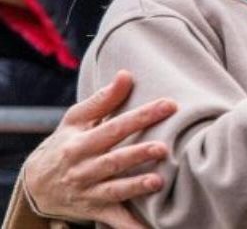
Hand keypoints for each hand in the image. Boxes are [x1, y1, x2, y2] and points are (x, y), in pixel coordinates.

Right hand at [24, 70, 175, 228]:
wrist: (36, 184)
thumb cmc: (64, 144)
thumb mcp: (75, 120)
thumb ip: (103, 99)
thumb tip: (126, 74)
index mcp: (81, 142)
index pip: (115, 127)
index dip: (142, 116)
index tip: (170, 105)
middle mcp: (84, 168)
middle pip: (114, 160)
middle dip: (138, 154)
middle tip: (164, 147)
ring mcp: (89, 191)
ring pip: (114, 189)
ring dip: (135, 187)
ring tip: (157, 182)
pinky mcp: (95, 210)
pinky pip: (114, 220)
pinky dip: (131, 227)